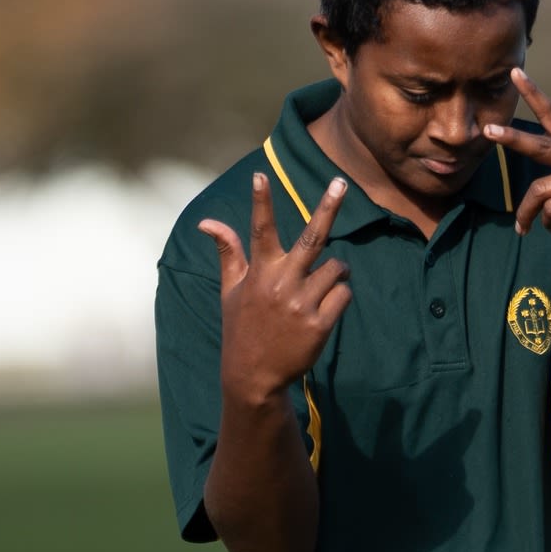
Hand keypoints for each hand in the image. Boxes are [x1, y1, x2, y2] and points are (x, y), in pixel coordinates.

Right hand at [198, 173, 352, 400]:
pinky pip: (344, 295)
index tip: (260, 175)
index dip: (260, 201)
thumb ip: (228, 252)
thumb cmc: (243, 326)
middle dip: (328, 207)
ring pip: (337, 268)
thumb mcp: (231, 290)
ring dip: (335, 272)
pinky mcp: (320, 324)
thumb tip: (206, 222)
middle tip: (341, 182)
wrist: (253, 376)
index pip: (259, 229)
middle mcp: (281, 283)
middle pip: (312, 237)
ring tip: (321, 285)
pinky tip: (325, 307)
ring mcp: (302, 304)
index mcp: (259, 272)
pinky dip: (340, 296)